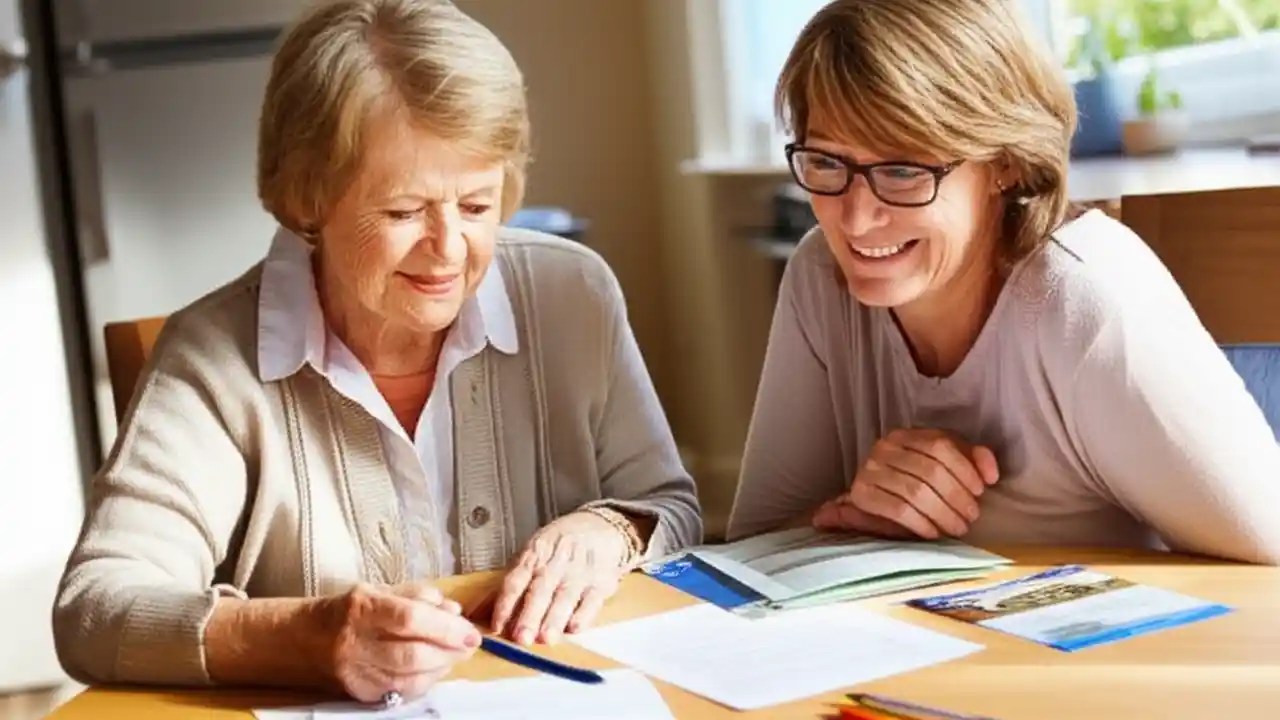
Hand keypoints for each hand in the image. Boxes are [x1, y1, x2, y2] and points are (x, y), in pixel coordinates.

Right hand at [316, 581, 480, 702]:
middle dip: (449, 651)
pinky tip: (435, 669)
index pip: (409, 619)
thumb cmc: (350, 610)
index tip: (470, 631)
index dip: (445, 627)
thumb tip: (454, 611)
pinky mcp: (360, 693)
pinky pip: (401, 692)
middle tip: (470, 644)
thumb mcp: (381, 590)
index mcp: (363, 609)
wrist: (303, 640)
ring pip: (409, 678)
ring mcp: (357, 673)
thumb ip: (419, 596)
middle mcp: (356, 643)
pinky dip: (425, 681)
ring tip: (456, 654)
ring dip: (442, 667)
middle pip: (412, 654)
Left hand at [491, 511, 629, 645]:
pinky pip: (592, 601)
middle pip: (540, 591)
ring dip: (555, 619)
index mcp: (535, 555)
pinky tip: (574, 629)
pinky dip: (583, 615)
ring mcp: (580, 573)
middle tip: (522, 638)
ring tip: (546, 639)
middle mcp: (556, 564)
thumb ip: (514, 582)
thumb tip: (482, 611)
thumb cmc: (560, 546)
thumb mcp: (534, 552)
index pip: (516, 580)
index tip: (497, 626)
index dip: (505, 604)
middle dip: (530, 616)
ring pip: (565, 597)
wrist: (602, 527)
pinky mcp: (601, 583)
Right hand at [813, 428, 998, 539]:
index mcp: (906, 435)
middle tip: (972, 516)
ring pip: (915, 492)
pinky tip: (934, 532)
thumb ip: (971, 461)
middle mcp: (884, 448)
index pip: (939, 445)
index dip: (965, 469)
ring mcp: (869, 470)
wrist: (875, 503)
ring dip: (943, 513)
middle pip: (930, 470)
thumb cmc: (916, 483)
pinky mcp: (861, 494)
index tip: (981, 491)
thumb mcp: (945, 465)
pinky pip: (897, 509)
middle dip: (957, 496)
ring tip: (958, 528)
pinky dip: (920, 523)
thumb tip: (991, 473)